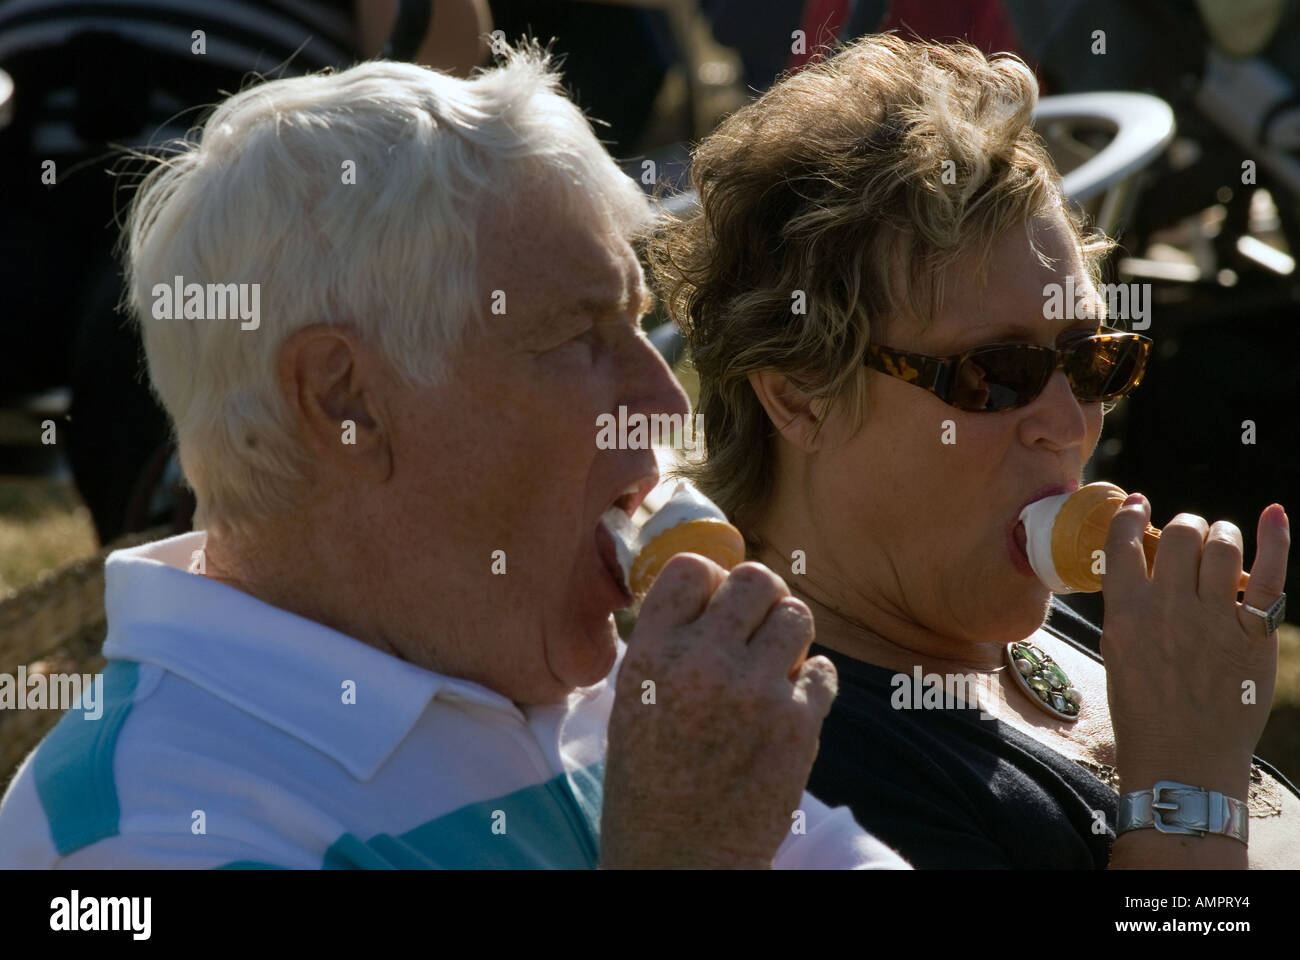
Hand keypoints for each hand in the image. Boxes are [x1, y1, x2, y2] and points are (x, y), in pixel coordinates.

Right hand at [599, 556, 835, 868]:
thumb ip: (668, 645)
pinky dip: (812, 681)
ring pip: (797, 615)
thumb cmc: (649, 782)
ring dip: (789, 633)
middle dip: (760, 596)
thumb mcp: (633, 700)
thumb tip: (710, 592)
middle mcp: (704, 662)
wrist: (679, 858)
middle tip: (755, 624)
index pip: (692, 568)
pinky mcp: (799, 725)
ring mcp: (756, 691)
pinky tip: (791, 702)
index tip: (714, 601)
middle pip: (755, 579)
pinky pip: (824, 670)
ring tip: (775, 662)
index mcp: (654, 654)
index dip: (709, 579)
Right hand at [1100, 495, 1288, 798]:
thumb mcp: (1118, 653)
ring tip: (1220, 544)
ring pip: (1222, 545)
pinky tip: (1274, 515)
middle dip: (1186, 527)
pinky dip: (1275, 539)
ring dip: (1222, 535)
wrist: (1183, 760)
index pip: (1125, 544)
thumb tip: (1145, 570)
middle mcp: (1169, 609)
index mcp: (1127, 614)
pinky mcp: (1252, 635)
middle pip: (1181, 535)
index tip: (1139, 505)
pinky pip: (1267, 575)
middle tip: (1189, 539)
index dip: (1132, 516)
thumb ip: (1130, 609)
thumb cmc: (1145, 713)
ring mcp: (1214, 620)